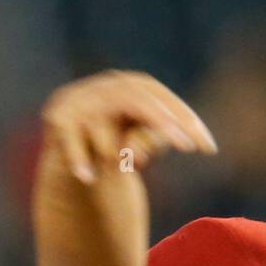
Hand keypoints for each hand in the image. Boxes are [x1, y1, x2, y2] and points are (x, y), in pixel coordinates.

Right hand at [40, 70, 216, 183]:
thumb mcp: (141, 145)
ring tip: (129, 165)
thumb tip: (147, 145)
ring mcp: (81, 99)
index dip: (186, 121)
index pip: (163, 100)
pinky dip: (78, 158)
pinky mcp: (58, 117)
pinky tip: (88, 178)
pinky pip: (71, 139)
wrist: (72, 159)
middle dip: (163, 123)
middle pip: (138, 99)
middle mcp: (106, 86)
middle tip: (186, 148)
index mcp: (132, 87)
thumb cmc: (115, 150)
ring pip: (105, 121)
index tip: (208, 149)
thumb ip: (151, 139)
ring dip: (116, 148)